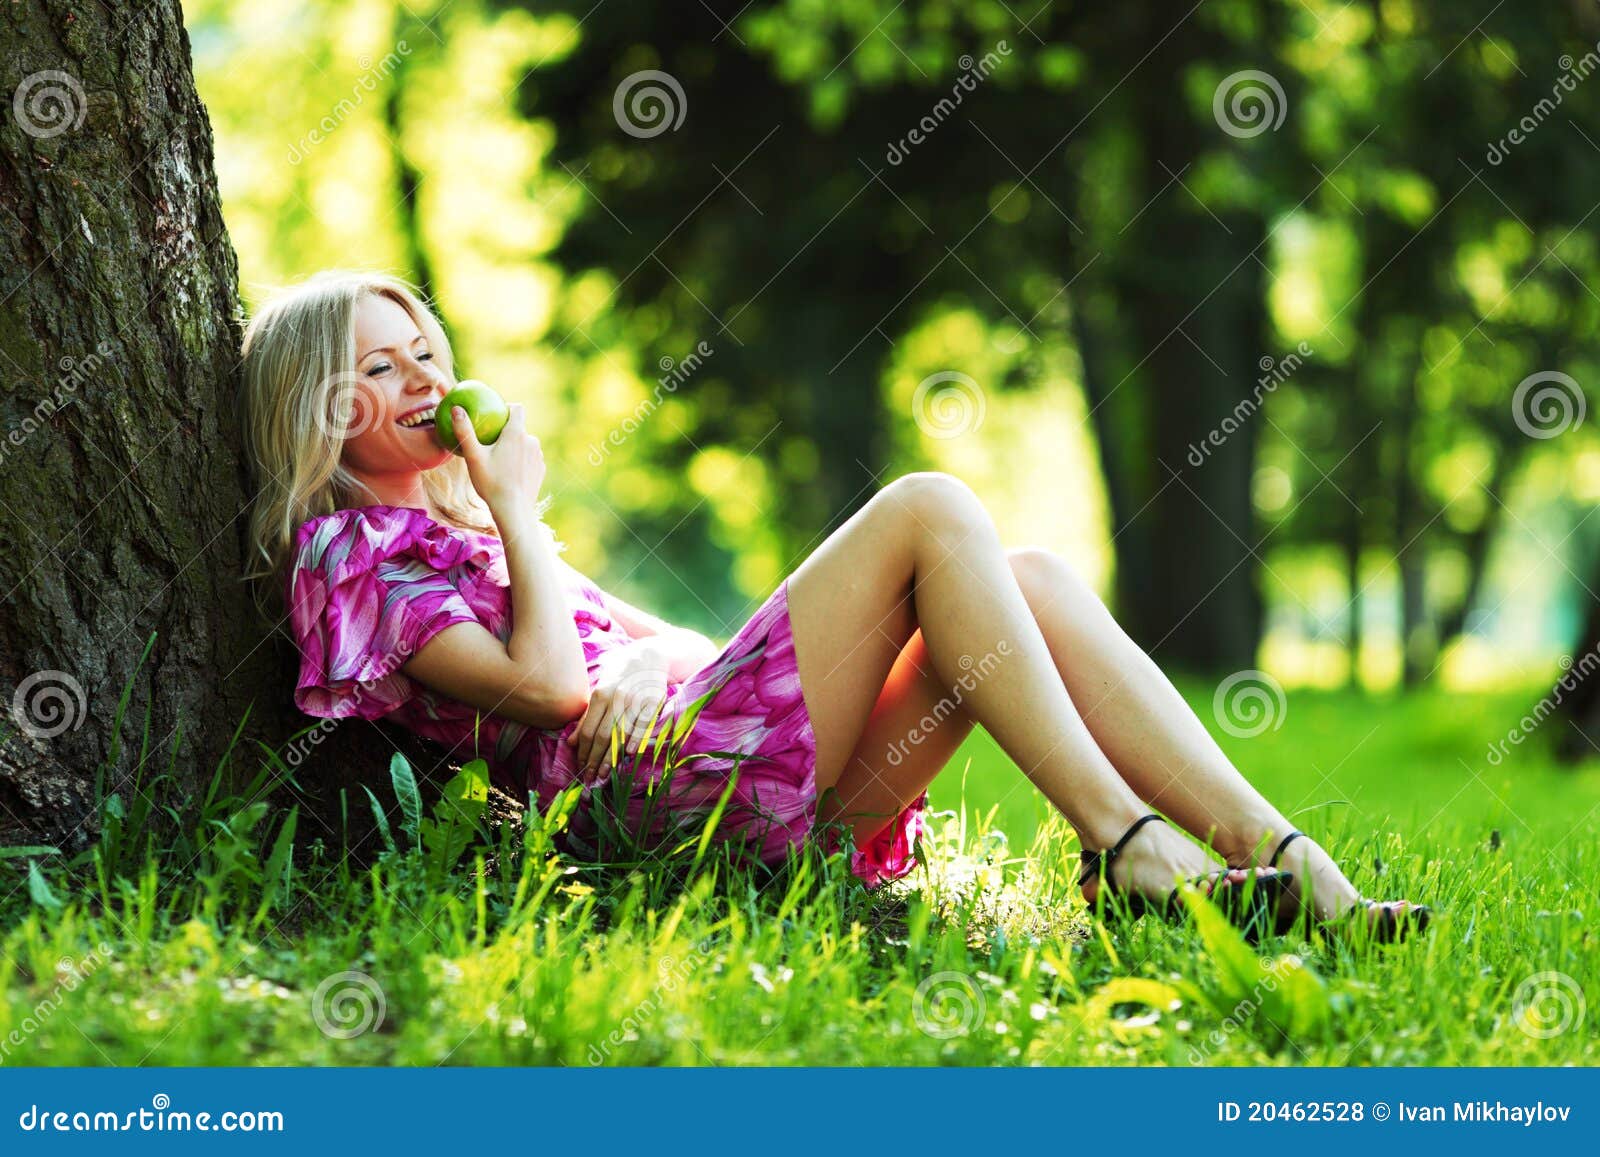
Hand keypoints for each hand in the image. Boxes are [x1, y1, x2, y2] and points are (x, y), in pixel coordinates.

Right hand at [452, 399, 545, 516]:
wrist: (514, 511)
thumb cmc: (491, 483)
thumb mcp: (473, 457)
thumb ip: (465, 431)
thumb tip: (456, 408)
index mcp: (516, 434)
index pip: (517, 408)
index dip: (507, 408)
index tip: (495, 415)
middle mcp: (532, 441)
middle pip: (519, 428)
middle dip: (506, 432)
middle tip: (490, 443)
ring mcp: (538, 456)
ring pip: (525, 444)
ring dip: (515, 447)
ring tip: (499, 460)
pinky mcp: (541, 469)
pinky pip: (529, 458)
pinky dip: (521, 460)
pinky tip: (509, 472)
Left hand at [567, 651, 672, 784]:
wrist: (649, 656)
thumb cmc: (620, 675)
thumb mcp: (599, 690)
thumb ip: (586, 717)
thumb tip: (570, 743)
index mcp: (600, 694)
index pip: (587, 730)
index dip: (582, 752)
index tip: (580, 766)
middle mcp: (617, 698)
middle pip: (602, 737)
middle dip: (594, 760)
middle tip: (590, 778)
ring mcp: (636, 701)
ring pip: (621, 735)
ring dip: (612, 758)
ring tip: (604, 774)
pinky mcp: (653, 703)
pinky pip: (643, 727)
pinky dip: (635, 741)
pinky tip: (628, 755)